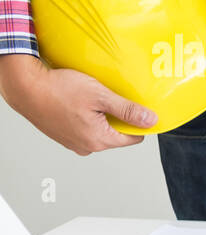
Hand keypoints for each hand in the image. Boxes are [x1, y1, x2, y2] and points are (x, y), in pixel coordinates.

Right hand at [0, 53, 155, 154]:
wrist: (25, 87)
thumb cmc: (58, 89)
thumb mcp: (100, 96)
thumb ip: (127, 110)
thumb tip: (151, 120)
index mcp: (99, 141)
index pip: (134, 138)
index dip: (138, 122)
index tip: (135, 107)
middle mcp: (87, 147)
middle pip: (117, 135)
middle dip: (118, 118)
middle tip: (108, 98)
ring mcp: (74, 143)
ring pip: (100, 131)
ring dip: (101, 117)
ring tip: (91, 100)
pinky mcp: (64, 137)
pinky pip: (85, 129)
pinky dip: (87, 117)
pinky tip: (79, 104)